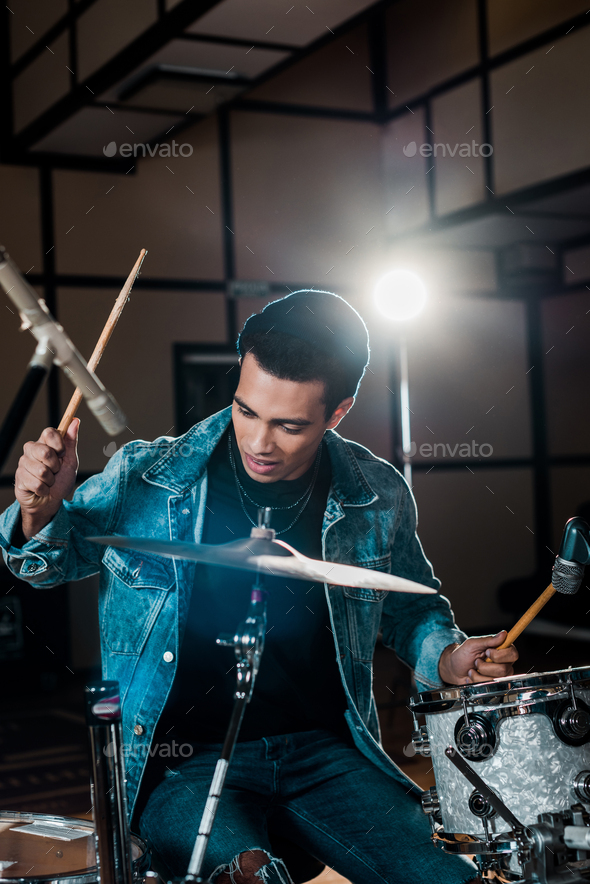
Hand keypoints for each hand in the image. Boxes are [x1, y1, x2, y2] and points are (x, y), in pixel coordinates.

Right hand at [15, 419, 79, 538]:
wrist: (50, 501)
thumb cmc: (60, 480)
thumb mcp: (70, 461)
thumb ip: (71, 442)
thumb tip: (76, 421)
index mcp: (45, 443)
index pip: (49, 432)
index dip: (59, 444)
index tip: (62, 454)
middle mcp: (32, 450)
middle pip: (44, 451)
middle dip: (56, 466)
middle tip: (55, 471)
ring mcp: (24, 463)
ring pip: (41, 471)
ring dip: (50, 480)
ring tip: (48, 481)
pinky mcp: (19, 477)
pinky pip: (36, 483)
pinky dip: (44, 490)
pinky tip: (42, 489)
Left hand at [438, 631, 517, 684]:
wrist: (454, 669)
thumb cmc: (464, 654)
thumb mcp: (473, 644)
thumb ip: (488, 640)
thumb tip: (504, 634)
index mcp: (503, 650)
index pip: (513, 654)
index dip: (499, 655)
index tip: (487, 652)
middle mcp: (505, 663)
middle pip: (503, 669)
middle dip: (484, 666)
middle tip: (477, 661)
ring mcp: (500, 676)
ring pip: (495, 679)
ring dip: (479, 673)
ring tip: (474, 668)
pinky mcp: (494, 685)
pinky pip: (488, 685)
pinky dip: (476, 679)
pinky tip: (473, 675)